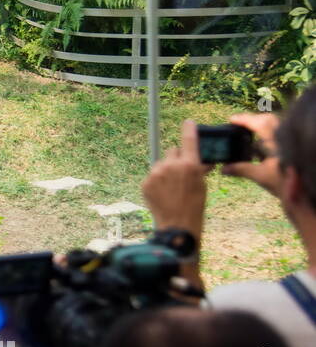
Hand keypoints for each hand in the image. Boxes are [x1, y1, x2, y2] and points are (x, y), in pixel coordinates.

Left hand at [142, 118, 208, 240]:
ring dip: (166, 171)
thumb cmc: (194, 205)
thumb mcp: (201, 184)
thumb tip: (199, 160)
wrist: (177, 224)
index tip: (187, 122)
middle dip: (177, 159)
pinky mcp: (146, 182)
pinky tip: (163, 193)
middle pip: (172, 151)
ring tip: (171, 188)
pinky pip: (153, 175)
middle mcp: (171, 166)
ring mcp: (156, 174)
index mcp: (189, 165)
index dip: (188, 130)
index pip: (188, 141)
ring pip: (161, 164)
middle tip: (180, 174)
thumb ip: (198, 169)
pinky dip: (157, 181)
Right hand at [222, 112, 283, 196]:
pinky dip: (263, 140)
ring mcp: (285, 144)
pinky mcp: (287, 151)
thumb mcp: (260, 176)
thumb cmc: (284, 183)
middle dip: (252, 120)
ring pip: (271, 129)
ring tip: (243, 137)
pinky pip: (274, 139)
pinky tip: (254, 149)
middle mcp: (282, 139)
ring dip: (257, 130)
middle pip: (267, 121)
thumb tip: (224, 169)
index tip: (232, 119)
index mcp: (276, 142)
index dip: (245, 119)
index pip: (260, 123)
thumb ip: (241, 170)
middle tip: (238, 124)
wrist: (301, 193)